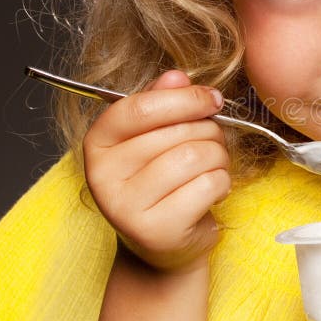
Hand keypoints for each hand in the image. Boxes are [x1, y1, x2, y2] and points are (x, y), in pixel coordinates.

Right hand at [82, 70, 230, 272]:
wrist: (162, 245)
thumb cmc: (163, 182)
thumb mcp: (156, 137)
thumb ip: (163, 102)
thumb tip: (177, 76)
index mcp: (98, 143)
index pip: (140, 108)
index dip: (184, 99)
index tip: (212, 99)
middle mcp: (103, 175)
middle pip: (176, 132)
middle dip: (210, 132)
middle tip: (213, 144)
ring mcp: (126, 206)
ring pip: (195, 156)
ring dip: (219, 158)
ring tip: (213, 167)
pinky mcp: (157, 229)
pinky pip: (208, 184)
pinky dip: (222, 183)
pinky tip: (212, 191)